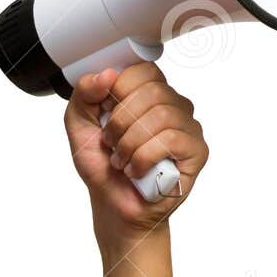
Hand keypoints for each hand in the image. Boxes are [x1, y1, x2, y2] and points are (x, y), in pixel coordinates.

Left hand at [64, 61, 207, 239]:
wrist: (112, 206)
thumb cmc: (103, 167)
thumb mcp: (79, 126)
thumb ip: (84, 95)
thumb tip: (105, 75)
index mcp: (149, 93)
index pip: (143, 70)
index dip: (118, 91)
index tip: (105, 115)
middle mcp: (173, 105)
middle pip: (152, 91)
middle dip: (120, 122)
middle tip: (111, 144)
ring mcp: (187, 127)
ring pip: (161, 116)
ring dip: (130, 143)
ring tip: (122, 160)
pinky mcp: (196, 151)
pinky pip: (172, 139)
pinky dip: (144, 158)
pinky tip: (136, 170)